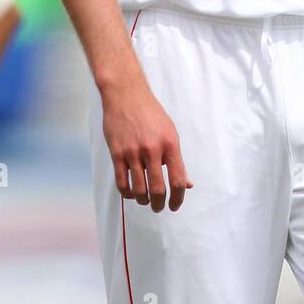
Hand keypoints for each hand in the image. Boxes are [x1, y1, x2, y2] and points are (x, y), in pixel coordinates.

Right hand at [101, 74, 193, 212]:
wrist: (126, 95)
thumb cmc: (150, 114)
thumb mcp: (170, 133)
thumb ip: (177, 160)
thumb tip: (186, 183)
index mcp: (170, 145)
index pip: (178, 180)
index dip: (178, 198)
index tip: (175, 205)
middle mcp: (153, 150)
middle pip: (158, 189)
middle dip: (159, 204)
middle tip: (158, 207)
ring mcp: (133, 152)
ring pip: (139, 188)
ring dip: (143, 200)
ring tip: (145, 200)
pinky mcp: (117, 153)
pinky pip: (122, 182)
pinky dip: (127, 193)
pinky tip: (131, 193)